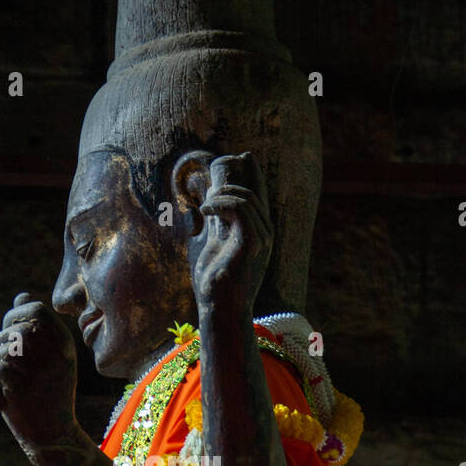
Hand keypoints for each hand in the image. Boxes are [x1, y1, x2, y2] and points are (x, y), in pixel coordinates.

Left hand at [0, 295, 77, 448]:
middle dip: (0, 345)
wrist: (54, 436)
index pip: (35, 310)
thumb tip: (21, 296)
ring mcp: (36, 372)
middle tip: (6, 366)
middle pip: (11, 331)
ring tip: (3, 385)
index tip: (10, 332)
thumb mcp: (55, 358)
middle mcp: (53, 355)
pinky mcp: (18, 390)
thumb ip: (40, 328)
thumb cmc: (51, 394)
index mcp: (65, 344)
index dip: (15, 316)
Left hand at [193, 153, 272, 316]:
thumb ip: (210, 225)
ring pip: (247, 197)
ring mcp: (262, 237)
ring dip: (221, 194)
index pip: (259, 192)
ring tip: (205, 207)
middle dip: (230, 177)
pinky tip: (206, 211)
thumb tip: (199, 204)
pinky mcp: (252, 244)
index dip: (252, 170)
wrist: (219, 308)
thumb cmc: (214, 282)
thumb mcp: (210, 245)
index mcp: (257, 230)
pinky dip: (222, 203)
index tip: (239, 156)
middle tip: (207, 186)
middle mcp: (265, 231)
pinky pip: (242, 209)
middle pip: (254, 189)